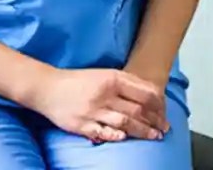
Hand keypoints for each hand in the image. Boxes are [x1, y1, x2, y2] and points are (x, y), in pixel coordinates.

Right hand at [29, 68, 170, 141]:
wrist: (48, 88)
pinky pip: (103, 133)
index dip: (159, 105)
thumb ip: (127, 81)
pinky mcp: (81, 125)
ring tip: (154, 136)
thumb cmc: (79, 81)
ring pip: (125, 123)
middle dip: (155, 121)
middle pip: (137, 110)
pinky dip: (116, 136)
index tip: (164, 113)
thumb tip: (151, 92)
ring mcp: (93, 111)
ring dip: (142, 131)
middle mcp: (104, 94)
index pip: (144, 93)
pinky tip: (126, 138)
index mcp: (112, 79)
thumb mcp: (105, 74)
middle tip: (164, 128)